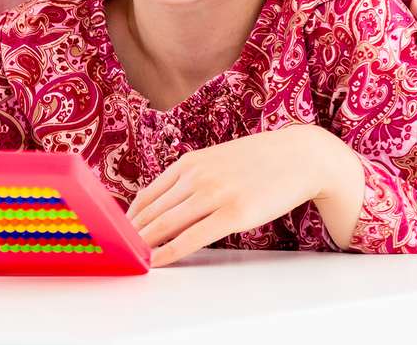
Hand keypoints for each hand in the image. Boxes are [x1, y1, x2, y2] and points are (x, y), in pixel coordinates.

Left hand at [124, 126, 359, 266]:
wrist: (300, 157)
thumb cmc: (259, 162)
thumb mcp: (217, 160)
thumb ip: (192, 178)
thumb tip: (168, 202)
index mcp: (190, 163)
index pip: (147, 194)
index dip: (129, 217)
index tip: (119, 233)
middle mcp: (196, 177)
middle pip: (152, 211)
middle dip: (131, 234)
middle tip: (117, 250)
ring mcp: (214, 194)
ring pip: (166, 224)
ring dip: (144, 244)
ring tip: (130, 258)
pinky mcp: (233, 213)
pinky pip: (192, 237)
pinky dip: (169, 251)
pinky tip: (157, 260)